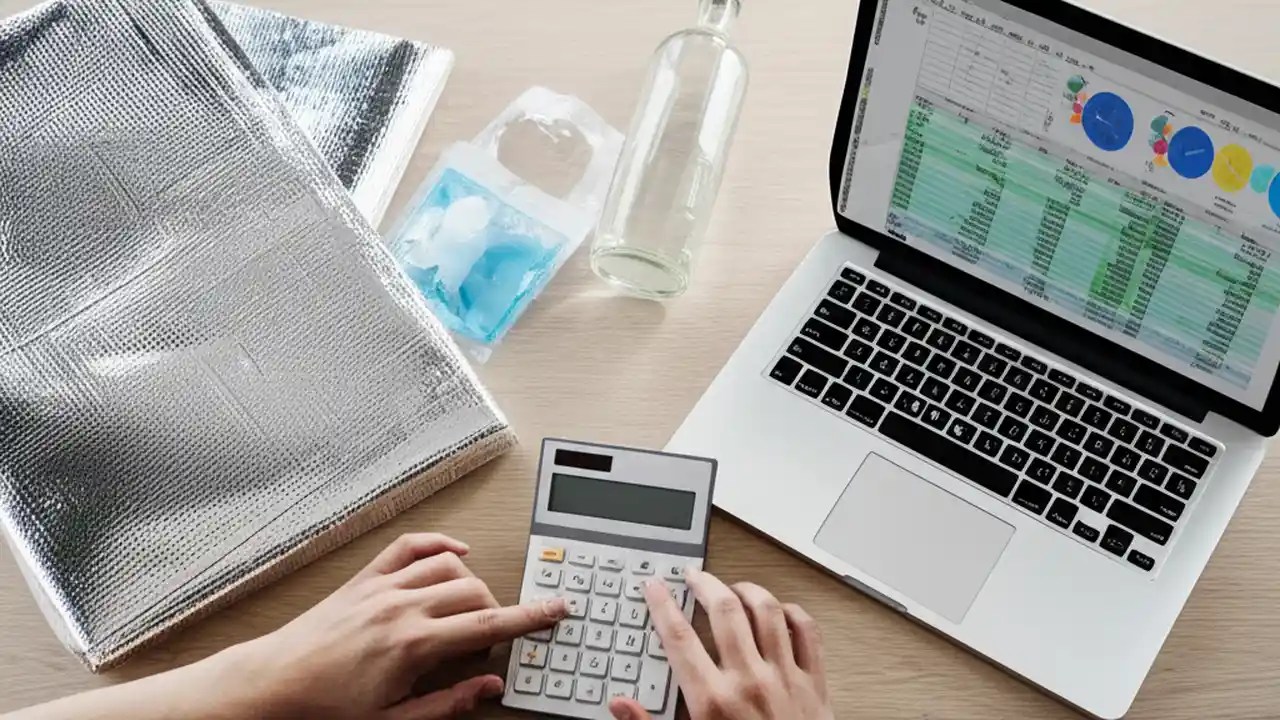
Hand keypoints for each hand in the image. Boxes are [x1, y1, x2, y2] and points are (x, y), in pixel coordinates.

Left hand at [234, 533, 566, 718]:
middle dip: (499, 607)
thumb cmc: (323, 708)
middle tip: (502, 630)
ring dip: (472, 580)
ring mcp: (382, 587)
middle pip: (474, 592)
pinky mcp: (364, 579)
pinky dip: (438, 543)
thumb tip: (488, 687)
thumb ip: (447, 703)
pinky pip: (409, 546)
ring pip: (448, 566)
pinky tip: (453, 552)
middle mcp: (400, 607)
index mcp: (413, 645)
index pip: (488, 624)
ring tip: (476, 603)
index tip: (555, 609)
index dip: (529, 617)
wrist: (271, 686)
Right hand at [609, 568, 832, 719]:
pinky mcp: (814, 684)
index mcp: (713, 701)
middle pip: (724, 611)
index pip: (680, 637)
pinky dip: (792, 613)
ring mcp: (785, 679)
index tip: (655, 587)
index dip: (663, 605)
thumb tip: (620, 704)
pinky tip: (778, 610)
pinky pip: (807, 632)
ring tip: (732, 586)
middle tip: (693, 576)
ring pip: (767, 611)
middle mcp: (750, 682)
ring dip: (747, 590)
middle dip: (705, 584)